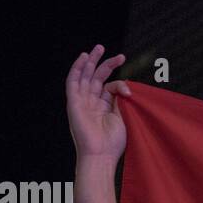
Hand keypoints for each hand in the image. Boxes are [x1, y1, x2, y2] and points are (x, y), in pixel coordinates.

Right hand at [66, 44, 131, 160]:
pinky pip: (72, 82)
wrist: (100, 155)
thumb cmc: (113, 143)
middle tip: (119, 55)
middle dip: (105, 64)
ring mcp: (81, 102)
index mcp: (102, 108)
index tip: (129, 89)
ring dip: (91, 61)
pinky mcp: (73, 103)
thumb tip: (125, 87)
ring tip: (99, 48)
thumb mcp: (122, 117)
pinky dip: (77, 68)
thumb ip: (121, 100)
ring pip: (84, 76)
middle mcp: (91, 103)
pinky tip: (83, 58)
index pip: (109, 87)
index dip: (120, 83)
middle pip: (96, 78)